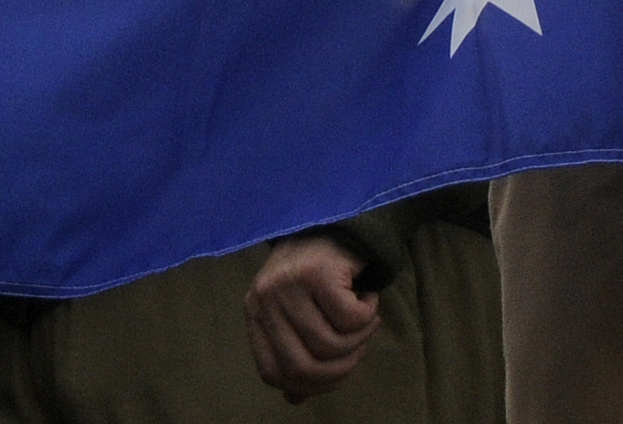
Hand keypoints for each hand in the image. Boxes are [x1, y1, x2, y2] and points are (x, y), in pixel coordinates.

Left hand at [245, 234, 380, 402]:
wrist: (338, 223)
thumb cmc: (319, 276)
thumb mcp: (297, 315)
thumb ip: (295, 352)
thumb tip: (295, 399)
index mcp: (255, 314)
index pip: (273, 374)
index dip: (309, 385)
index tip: (336, 374)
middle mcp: (264, 299)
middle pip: (303, 367)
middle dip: (340, 369)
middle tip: (358, 349)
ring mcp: (287, 284)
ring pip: (331, 345)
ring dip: (359, 339)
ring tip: (365, 319)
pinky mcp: (315, 272)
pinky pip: (351, 320)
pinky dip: (368, 316)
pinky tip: (368, 298)